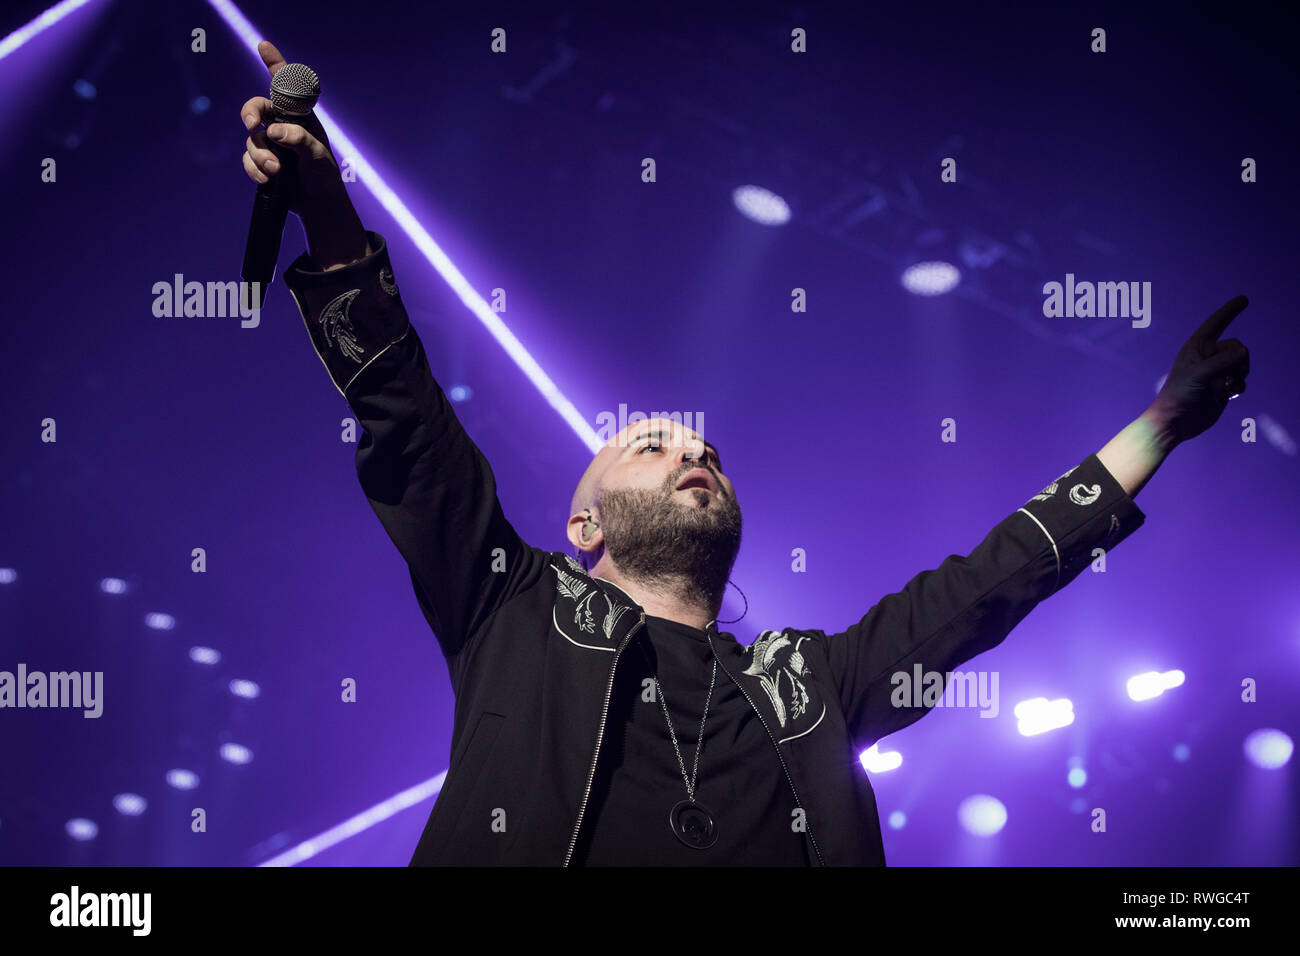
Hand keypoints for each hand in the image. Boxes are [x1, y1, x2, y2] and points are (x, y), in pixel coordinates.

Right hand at [239, 40, 344, 217]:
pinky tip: (269, 179)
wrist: (317, 203)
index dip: (274, 64)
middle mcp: (281, 124)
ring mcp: (269, 143)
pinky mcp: (260, 161)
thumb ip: (299, 139)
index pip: (286, 87)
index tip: (264, 46)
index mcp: (299, 116)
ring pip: (252, 140)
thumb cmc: (323, 174)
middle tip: (252, 124)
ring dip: (261, 155)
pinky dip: (256, 170)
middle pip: (256, 108)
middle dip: (250, 113)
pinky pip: (248, 159)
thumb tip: (274, 131)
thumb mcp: (317, 156)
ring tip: (277, 171)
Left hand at [1150, 295, 1250, 444]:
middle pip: (1238, 347)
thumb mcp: (1199, 374)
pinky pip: (1243, 379)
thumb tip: (1244, 353)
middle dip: (1237, 361)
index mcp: (1197, 347)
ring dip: (1238, 375)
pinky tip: (1225, 396)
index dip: (1229, 311)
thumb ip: (1221, 361)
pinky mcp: (1224, 386)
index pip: (1215, 323)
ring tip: (1221, 388)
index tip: (1244, 299)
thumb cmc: (1179, 395)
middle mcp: (1208, 356)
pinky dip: (1238, 386)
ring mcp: (1217, 371)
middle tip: (1222, 377)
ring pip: (1243, 363)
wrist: (1177, 421)